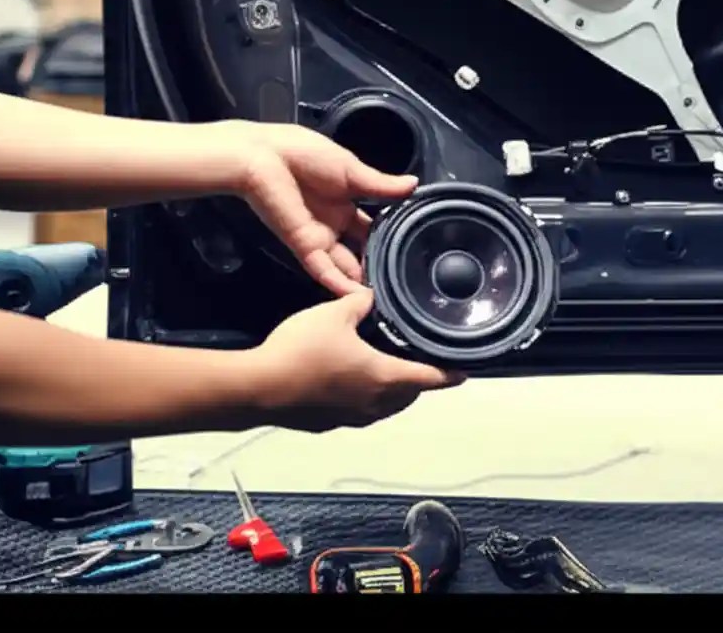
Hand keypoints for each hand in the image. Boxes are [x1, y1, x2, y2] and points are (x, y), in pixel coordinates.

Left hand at [236, 122, 417, 295]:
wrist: (264, 157)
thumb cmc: (304, 154)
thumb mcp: (352, 169)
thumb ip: (382, 184)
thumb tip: (414, 184)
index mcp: (346, 201)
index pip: (373, 227)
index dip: (389, 238)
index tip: (410, 250)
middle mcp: (334, 223)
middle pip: (360, 251)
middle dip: (376, 264)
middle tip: (400, 281)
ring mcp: (320, 238)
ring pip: (345, 267)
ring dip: (361, 282)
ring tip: (384, 298)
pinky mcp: (305, 247)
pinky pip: (325, 271)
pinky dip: (341, 285)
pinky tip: (360, 298)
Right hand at [251, 288, 464, 431]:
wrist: (258, 389)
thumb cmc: (300, 351)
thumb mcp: (334, 314)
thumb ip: (359, 303)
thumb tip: (369, 298)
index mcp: (385, 377)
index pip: (430, 378)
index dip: (450, 374)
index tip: (464, 372)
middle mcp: (373, 404)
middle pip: (408, 396)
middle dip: (418, 382)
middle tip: (419, 363)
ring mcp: (350, 418)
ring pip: (383, 407)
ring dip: (391, 393)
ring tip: (386, 372)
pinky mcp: (327, 424)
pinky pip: (356, 412)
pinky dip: (362, 398)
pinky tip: (346, 383)